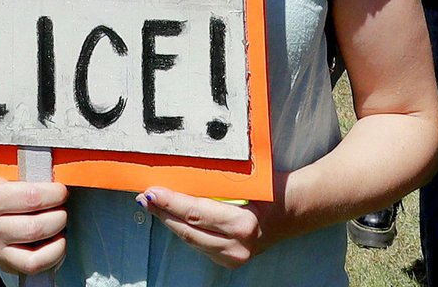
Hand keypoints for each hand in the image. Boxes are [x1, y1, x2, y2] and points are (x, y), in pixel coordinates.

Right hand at [0, 177, 69, 277]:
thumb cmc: (9, 194)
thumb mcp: (11, 178)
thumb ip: (31, 175)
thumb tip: (62, 176)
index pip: (32, 197)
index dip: (54, 194)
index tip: (61, 192)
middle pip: (36, 224)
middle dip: (58, 215)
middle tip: (61, 208)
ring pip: (36, 242)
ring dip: (57, 231)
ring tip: (59, 223)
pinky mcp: (4, 262)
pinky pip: (34, 263)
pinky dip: (54, 253)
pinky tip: (57, 242)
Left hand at [141, 187, 290, 266]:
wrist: (292, 211)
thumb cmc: (270, 188)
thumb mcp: (246, 181)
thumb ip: (217, 183)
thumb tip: (181, 176)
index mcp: (243, 223)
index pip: (195, 213)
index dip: (170, 203)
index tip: (151, 192)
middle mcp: (237, 246)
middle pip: (188, 230)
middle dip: (162, 213)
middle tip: (144, 197)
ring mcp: (233, 258)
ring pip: (191, 240)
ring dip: (170, 222)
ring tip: (153, 205)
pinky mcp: (229, 262)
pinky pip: (199, 244)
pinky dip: (185, 229)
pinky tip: (173, 217)